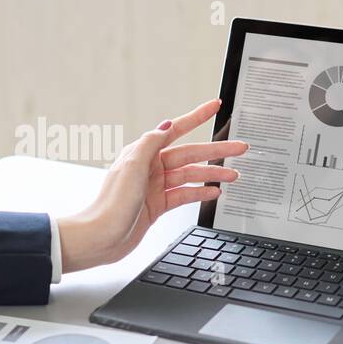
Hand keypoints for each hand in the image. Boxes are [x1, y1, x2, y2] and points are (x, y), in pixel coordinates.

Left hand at [56, 98, 248, 272]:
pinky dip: (200, 192)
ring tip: (234, 174)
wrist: (102, 237)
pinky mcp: (158, 205)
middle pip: (190, 154)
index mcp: (143, 153)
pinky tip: (215, 192)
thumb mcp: (132, 165)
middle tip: (239, 147)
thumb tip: (166, 124)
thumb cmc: (111, 203)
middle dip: (216, 151)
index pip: (176, 129)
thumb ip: (150, 143)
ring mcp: (155, 187)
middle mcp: (150, 167)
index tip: (214, 107)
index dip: (196, 117)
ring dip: (213, 174)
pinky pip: (184, 195)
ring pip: (190, 175)